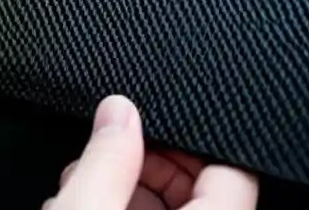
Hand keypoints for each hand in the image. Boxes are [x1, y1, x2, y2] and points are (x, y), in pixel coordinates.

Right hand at [47, 96, 258, 209]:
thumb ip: (107, 159)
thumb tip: (119, 109)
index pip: (234, 168)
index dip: (197, 133)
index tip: (160, 115)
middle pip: (196, 186)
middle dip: (147, 159)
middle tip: (106, 146)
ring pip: (167, 209)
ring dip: (122, 187)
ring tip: (76, 180)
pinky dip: (115, 208)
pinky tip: (74, 204)